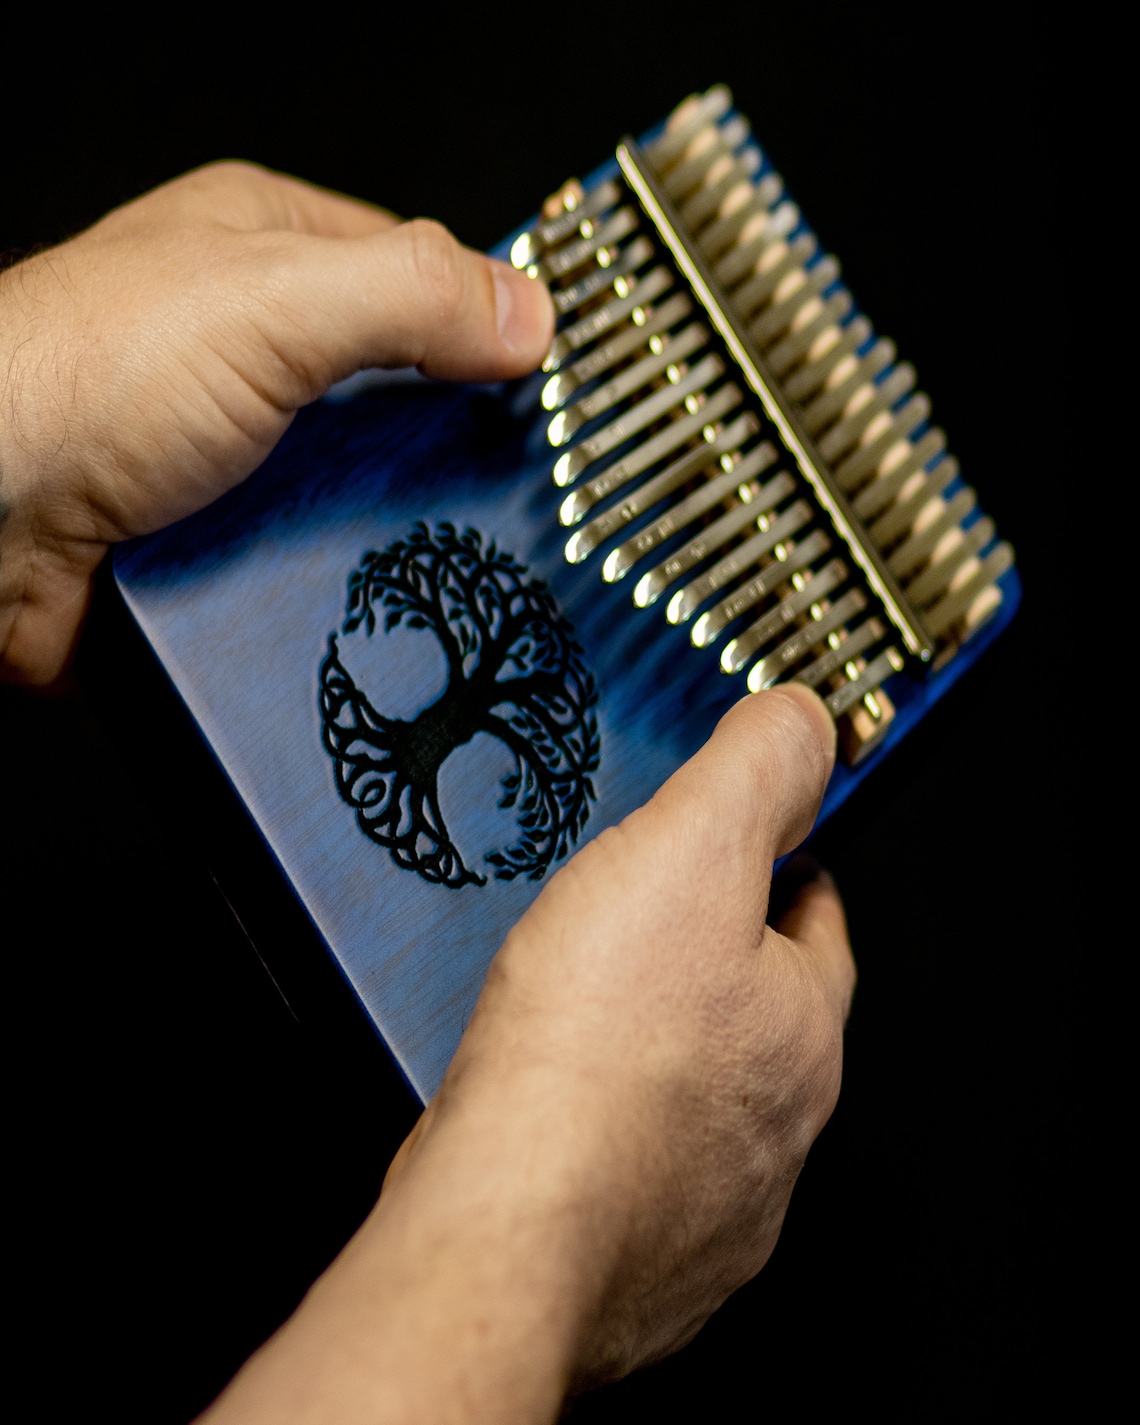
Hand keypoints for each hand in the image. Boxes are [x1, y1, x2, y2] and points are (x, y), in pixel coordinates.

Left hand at [0, 162, 553, 683]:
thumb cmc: (79, 383)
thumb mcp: (271, 301)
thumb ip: (409, 294)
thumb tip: (526, 313)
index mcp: (258, 248)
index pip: (410, 266)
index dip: (481, 317)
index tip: (542, 379)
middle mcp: (244, 342)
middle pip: (393, 382)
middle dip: (449, 433)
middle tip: (510, 480)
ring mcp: (232, 443)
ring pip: (361, 477)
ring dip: (400, 514)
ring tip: (456, 546)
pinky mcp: (219, 533)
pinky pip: (317, 551)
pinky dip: (351, 572)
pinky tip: (379, 590)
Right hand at [204, 685, 853, 1422]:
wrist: (509, 1224)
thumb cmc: (594, 1051)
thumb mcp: (687, 853)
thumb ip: (755, 774)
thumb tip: (806, 724)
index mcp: (802, 1029)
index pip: (820, 926)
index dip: (789, 871)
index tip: (763, 848)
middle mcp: (777, 1130)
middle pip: (763, 1019)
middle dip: (722, 966)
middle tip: (660, 922)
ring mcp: (713, 1211)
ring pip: (702, 1105)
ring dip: (667, 1058)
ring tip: (595, 1013)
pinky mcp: (640, 1265)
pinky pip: (638, 1178)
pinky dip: (612, 1138)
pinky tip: (557, 1111)